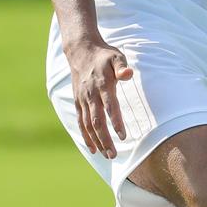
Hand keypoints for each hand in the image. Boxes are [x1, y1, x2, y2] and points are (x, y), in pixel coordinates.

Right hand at [66, 38, 132, 158]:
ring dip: (97, 141)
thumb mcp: (116, 56)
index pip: (109, 106)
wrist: (81, 51)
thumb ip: (122, 67)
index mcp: (102, 84)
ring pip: (88, 125)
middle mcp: (90, 94)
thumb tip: (128, 74)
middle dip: (105, 139)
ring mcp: (82, 100)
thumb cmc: (104, 56)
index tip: (123, 136)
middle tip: (114, 155)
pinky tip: (93, 149)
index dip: (115, 121)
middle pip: (97, 121)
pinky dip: (86, 136)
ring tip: (107, 156)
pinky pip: (80, 122)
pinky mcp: (77, 102)